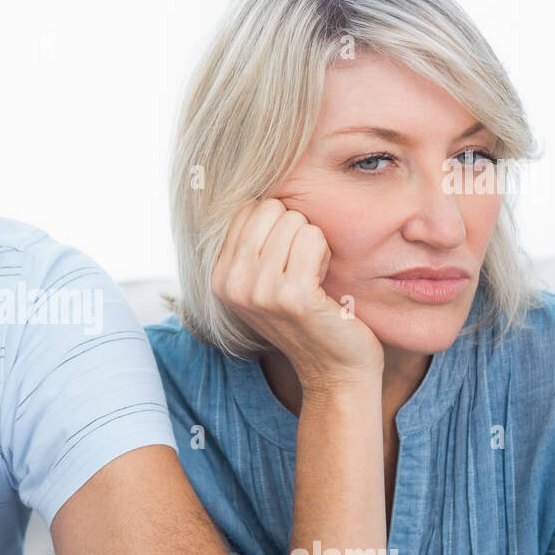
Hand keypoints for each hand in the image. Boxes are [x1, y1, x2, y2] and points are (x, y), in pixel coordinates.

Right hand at [211, 197, 382, 391]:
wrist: (334, 369)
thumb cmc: (309, 317)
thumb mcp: (266, 281)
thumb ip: (252, 244)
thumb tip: (254, 185)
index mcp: (220, 277)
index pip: (249, 210)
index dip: (278, 228)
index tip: (284, 265)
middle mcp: (232, 284)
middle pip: (271, 210)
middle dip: (295, 231)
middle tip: (302, 271)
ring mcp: (259, 291)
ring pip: (294, 221)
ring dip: (313, 245)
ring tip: (312, 280)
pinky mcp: (291, 296)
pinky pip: (312, 238)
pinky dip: (325, 254)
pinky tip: (323, 285)